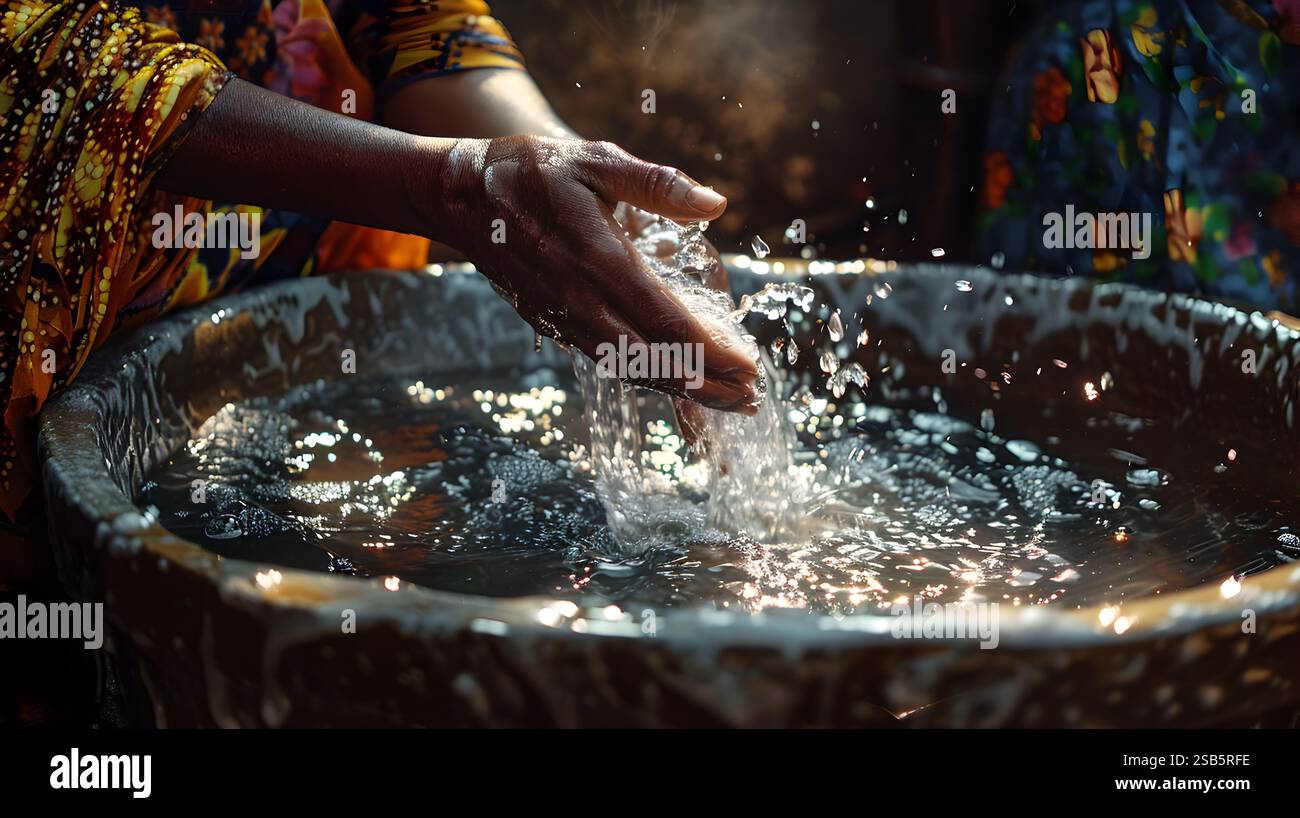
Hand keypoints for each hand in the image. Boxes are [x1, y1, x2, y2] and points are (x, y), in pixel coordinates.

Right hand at [418, 136, 758, 412]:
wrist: (461, 196)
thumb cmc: (532, 171)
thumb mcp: (597, 160)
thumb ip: (657, 184)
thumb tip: (714, 204)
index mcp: (601, 263)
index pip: (668, 324)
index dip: (714, 352)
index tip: (751, 367)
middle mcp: (583, 302)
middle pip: (655, 362)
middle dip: (707, 385)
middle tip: (751, 399)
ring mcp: (566, 319)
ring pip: (630, 370)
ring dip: (680, 389)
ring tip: (723, 401)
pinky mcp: (555, 324)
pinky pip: (608, 361)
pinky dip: (646, 377)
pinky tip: (673, 379)